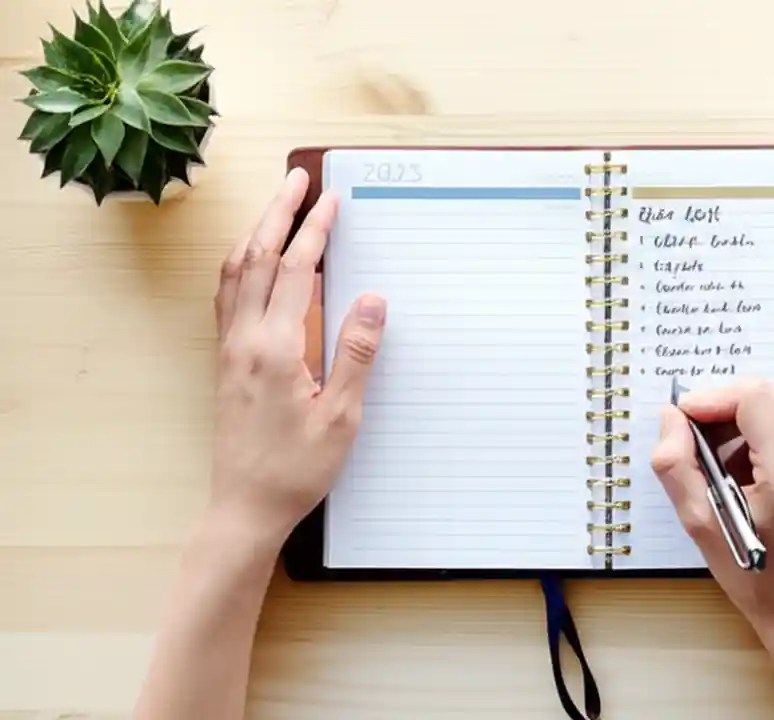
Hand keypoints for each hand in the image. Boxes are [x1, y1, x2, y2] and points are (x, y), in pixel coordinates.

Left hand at [211, 168, 386, 544]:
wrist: (245, 506)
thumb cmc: (296, 469)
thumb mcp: (342, 416)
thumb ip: (356, 354)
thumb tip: (374, 301)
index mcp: (276, 348)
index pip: (295, 271)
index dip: (314, 231)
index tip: (330, 200)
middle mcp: (244, 340)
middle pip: (256, 258)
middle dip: (278, 213)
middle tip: (296, 179)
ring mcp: (229, 349)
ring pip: (235, 272)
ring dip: (255, 233)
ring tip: (276, 207)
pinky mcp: (225, 362)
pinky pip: (227, 296)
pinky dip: (240, 265)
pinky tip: (250, 262)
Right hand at [651, 378, 773, 642]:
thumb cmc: (756, 578)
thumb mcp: (701, 525)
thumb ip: (677, 465)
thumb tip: (671, 419)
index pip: (752, 399)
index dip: (710, 399)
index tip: (682, 419)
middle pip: (764, 395)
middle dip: (721, 407)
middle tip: (691, 437)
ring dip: (737, 422)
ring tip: (714, 462)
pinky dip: (755, 435)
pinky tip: (738, 470)